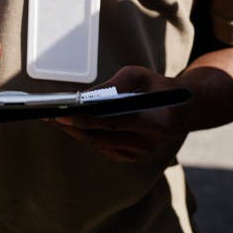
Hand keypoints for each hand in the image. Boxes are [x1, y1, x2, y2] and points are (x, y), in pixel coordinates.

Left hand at [52, 66, 190, 162]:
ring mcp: (143, 153)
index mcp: (155, 121)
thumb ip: (113, 85)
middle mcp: (149, 142)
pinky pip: (104, 149)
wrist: (182, 108)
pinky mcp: (135, 157)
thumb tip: (86, 97)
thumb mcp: (138, 75)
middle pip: (102, 137)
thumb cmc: (158, 87)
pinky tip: (73, 128)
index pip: (112, 122)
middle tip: (49, 116)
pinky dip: (88, 138)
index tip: (61, 114)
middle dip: (72, 126)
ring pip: (100, 145)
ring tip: (56, 121)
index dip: (84, 120)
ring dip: (76, 133)